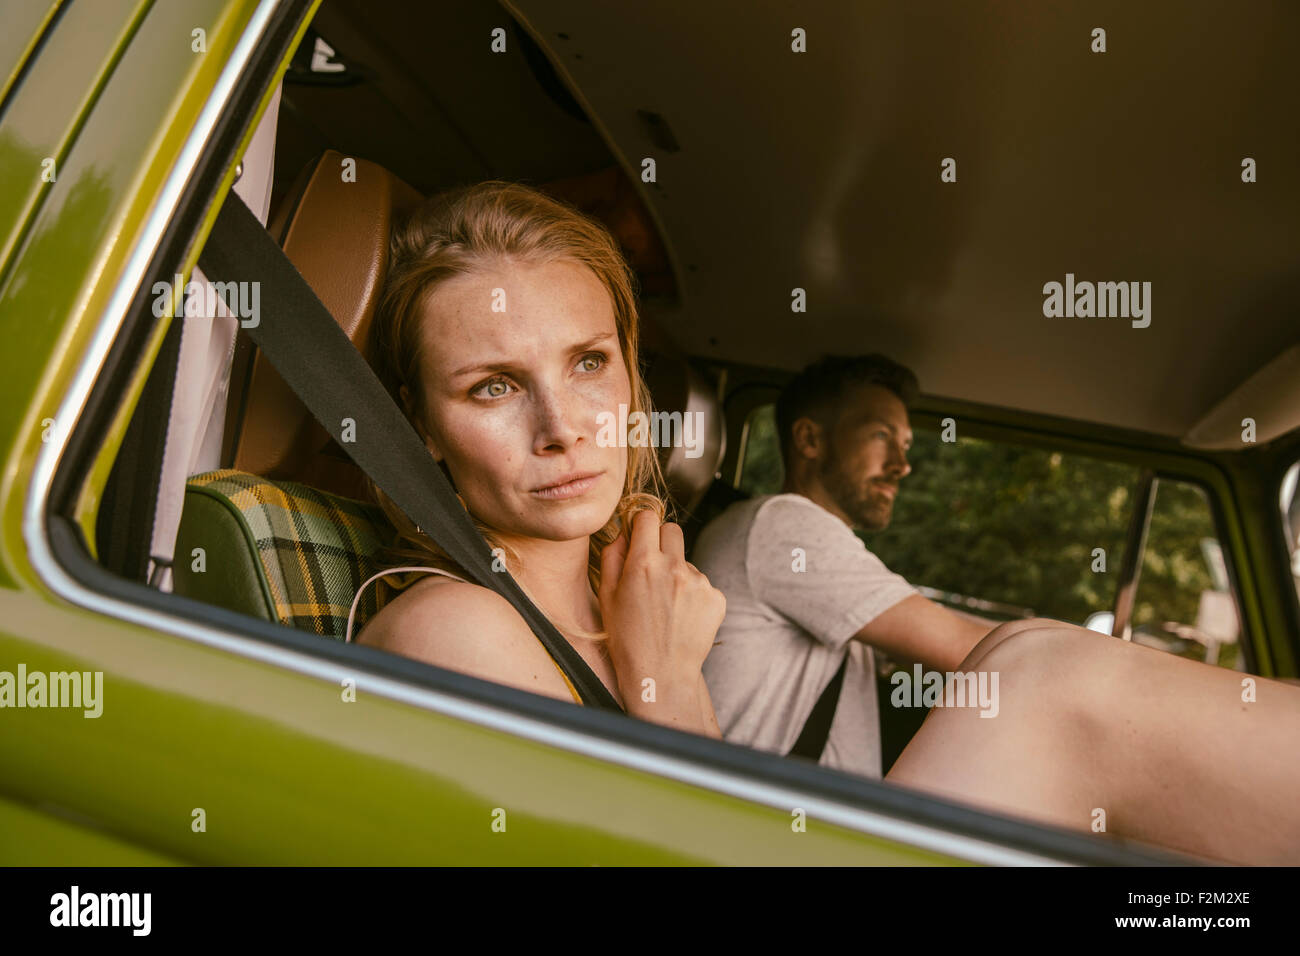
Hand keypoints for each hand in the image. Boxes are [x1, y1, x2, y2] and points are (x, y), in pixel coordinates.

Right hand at [598, 509, 725, 699]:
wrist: (660, 675)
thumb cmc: (627, 639)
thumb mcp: (607, 596)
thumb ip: (613, 556)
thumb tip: (624, 533)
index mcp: (643, 563)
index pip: (648, 517)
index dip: (642, 525)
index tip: (640, 535)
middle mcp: (674, 567)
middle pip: (672, 530)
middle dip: (661, 541)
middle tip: (652, 567)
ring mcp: (699, 582)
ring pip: (687, 561)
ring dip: (677, 573)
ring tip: (666, 606)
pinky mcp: (716, 597)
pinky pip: (702, 583)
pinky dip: (693, 595)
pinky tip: (682, 617)